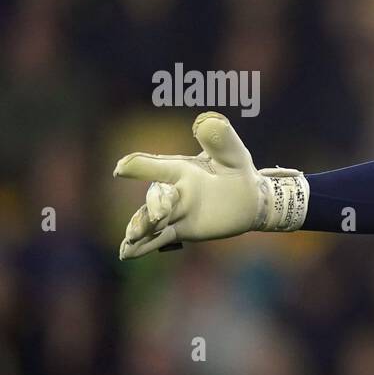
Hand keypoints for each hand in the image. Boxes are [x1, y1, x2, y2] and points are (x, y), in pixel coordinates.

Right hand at [113, 112, 307, 259]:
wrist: (249, 200)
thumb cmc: (237, 172)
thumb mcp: (234, 156)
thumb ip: (220, 140)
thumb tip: (207, 120)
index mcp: (181, 168)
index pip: (157, 166)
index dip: (139, 166)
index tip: (122, 168)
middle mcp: (172, 189)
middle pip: (155, 197)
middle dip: (154, 205)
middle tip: (160, 214)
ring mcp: (173, 211)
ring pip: (151, 219)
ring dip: (140, 226)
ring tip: (132, 237)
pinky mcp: (179, 229)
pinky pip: (158, 237)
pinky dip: (142, 245)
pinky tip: (126, 254)